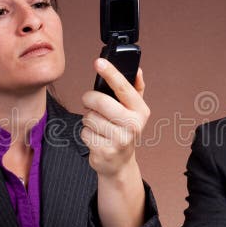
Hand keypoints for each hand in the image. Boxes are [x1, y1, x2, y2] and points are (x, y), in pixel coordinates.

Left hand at [80, 58, 149, 177]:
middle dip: (89, 100)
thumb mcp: (133, 111)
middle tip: (89, 102)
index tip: (98, 62)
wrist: (119, 164)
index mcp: (140, 111)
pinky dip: (86, 133)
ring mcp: (120, 140)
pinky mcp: (105, 151)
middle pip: (100, 102)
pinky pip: (85, 133)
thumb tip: (138, 70)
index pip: (124, 88)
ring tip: (98, 125)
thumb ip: (136, 89)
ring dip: (88, 119)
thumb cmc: (124, 131)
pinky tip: (96, 137)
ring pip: (89, 117)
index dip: (110, 73)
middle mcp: (133, 125)